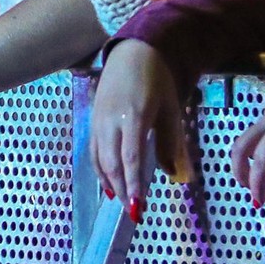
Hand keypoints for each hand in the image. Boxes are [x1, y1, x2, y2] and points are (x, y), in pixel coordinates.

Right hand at [89, 39, 190, 216]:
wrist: (133, 51)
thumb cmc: (157, 80)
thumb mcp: (171, 109)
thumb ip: (170, 143)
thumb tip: (170, 174)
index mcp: (134, 116)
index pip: (131, 158)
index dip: (133, 185)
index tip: (138, 207)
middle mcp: (112, 120)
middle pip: (112, 162)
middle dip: (122, 189)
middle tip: (133, 211)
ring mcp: (99, 119)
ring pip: (100, 158)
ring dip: (110, 182)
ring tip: (121, 201)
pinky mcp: (93, 118)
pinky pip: (94, 149)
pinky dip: (99, 168)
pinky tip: (108, 182)